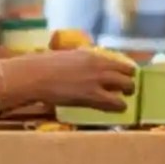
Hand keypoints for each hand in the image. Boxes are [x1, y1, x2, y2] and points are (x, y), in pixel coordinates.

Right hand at [0, 49, 135, 115]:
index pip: (117, 61)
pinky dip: (119, 105)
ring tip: (126, 98)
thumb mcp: (67, 57)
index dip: (123, 69)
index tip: (124, 74)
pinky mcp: (92, 96)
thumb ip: (79, 61)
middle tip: (128, 88)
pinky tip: (120, 108)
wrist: (35, 76)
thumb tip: (82, 64)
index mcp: (92, 55)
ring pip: (126, 85)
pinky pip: (114, 101)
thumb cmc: (43, 66)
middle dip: (129, 80)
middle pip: (127, 72)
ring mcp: (97, 80)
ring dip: (128, 92)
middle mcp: (99, 65)